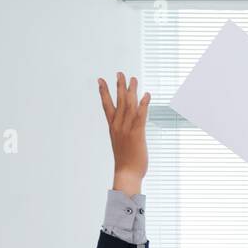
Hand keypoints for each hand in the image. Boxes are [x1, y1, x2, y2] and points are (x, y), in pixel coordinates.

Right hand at [97, 72, 149, 195]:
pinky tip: (147, 95)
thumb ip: (124, 135)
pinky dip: (144, 104)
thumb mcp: (122, 145)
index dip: (104, 92)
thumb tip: (128, 133)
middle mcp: (118, 126)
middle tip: (120, 73)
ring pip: (128, 105)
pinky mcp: (137, 134)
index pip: (106, 106)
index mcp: (113, 128)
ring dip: (131, 91)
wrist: (127, 173)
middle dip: (119, 86)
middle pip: (117, 101)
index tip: (100, 80)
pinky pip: (141, 116)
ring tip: (134, 79)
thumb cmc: (126, 163)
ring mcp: (127, 129)